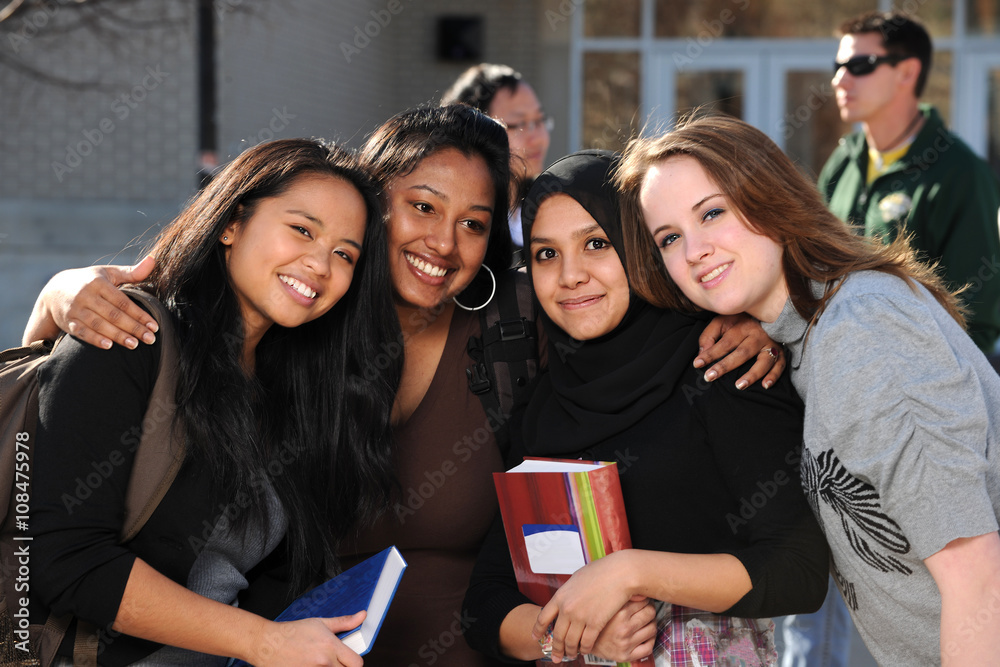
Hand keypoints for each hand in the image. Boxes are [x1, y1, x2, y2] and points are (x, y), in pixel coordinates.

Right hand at [22, 256, 157, 348]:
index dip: (139, 314)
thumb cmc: (90, 281)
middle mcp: (86, 295)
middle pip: (113, 315)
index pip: (123, 302)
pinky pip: (82, 332)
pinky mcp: (68, 321)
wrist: (54, 291)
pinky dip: (94, 339)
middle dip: (133, 328)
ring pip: (99, 324)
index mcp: (99, 283)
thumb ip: (132, 272)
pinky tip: (109, 346)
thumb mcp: (108, 273)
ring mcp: (75, 309)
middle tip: (150, 339)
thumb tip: (153, 259)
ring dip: (117, 336)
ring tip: (134, 345)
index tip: (154, 326)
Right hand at [250, 612, 365, 666]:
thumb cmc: (292, 633)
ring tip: (319, 663)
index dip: (355, 662)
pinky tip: (309, 666)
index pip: (357, 663)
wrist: (267, 643)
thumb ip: (344, 622)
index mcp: (330, 646)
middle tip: (334, 662)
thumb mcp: (320, 623)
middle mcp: (323, 662)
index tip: (349, 660)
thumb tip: (362, 616)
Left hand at [532, 551, 634, 661]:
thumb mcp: (576, 579)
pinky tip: (585, 650)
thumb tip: (565, 599)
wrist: (619, 573)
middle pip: (557, 635)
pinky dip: (585, 649)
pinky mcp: (595, 623)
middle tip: (556, 657)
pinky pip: (587, 642)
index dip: (538, 630)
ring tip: (571, 655)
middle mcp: (567, 608)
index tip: (535, 637)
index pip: (543, 617)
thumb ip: (568, 592)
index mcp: (560, 596)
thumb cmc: (601, 572)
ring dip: (571, 651)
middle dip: (555, 648)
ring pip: (571, 642)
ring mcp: (581, 617)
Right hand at [587, 595, 656, 662]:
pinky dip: (650, 641)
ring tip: (644, 623)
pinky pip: (648, 648)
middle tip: (645, 611)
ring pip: (652, 629)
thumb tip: (639, 591)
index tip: (642, 601)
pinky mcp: (625, 655)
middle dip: (649, 611)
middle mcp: (622, 628)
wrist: (580, 641)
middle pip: (650, 614)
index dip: (644, 600)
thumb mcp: (603, 603)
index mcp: (618, 613)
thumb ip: (620, 596)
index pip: (644, 601)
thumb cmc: (593, 620)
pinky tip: (644, 637)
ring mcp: (625, 643)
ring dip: (651, 625)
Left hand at [694, 313, 784, 389]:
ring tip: (738, 386)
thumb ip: (709, 336)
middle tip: (710, 377)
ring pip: (763, 361)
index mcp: (741, 327)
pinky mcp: (780, 352)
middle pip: (741, 352)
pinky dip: (774, 375)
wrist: (765, 312)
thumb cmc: (738, 322)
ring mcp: (770, 344)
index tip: (697, 364)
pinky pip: (780, 365)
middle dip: (725, 366)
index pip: (724, 342)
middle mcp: (757, 335)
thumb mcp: (721, 322)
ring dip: (752, 374)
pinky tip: (765, 385)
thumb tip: (702, 353)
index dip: (710, 354)